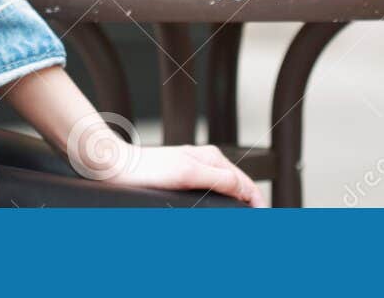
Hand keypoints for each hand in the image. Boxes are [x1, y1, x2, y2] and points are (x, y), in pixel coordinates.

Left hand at [71, 125, 264, 206]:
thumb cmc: (148, 169)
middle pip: (239, 188)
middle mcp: (207, 161)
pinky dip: (220, 203)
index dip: (258, 204)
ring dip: (236, 204)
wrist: (119, 167)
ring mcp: (196, 169)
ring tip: (242, 220)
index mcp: (213, 158)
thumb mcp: (188, 174)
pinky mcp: (184, 177)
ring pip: (226, 190)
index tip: (264, 221)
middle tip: (256, 225)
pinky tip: (217, 212)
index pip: (247, 185)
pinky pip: (211, 192)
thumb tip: (245, 190)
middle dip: (250, 205)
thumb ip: (219, 179)